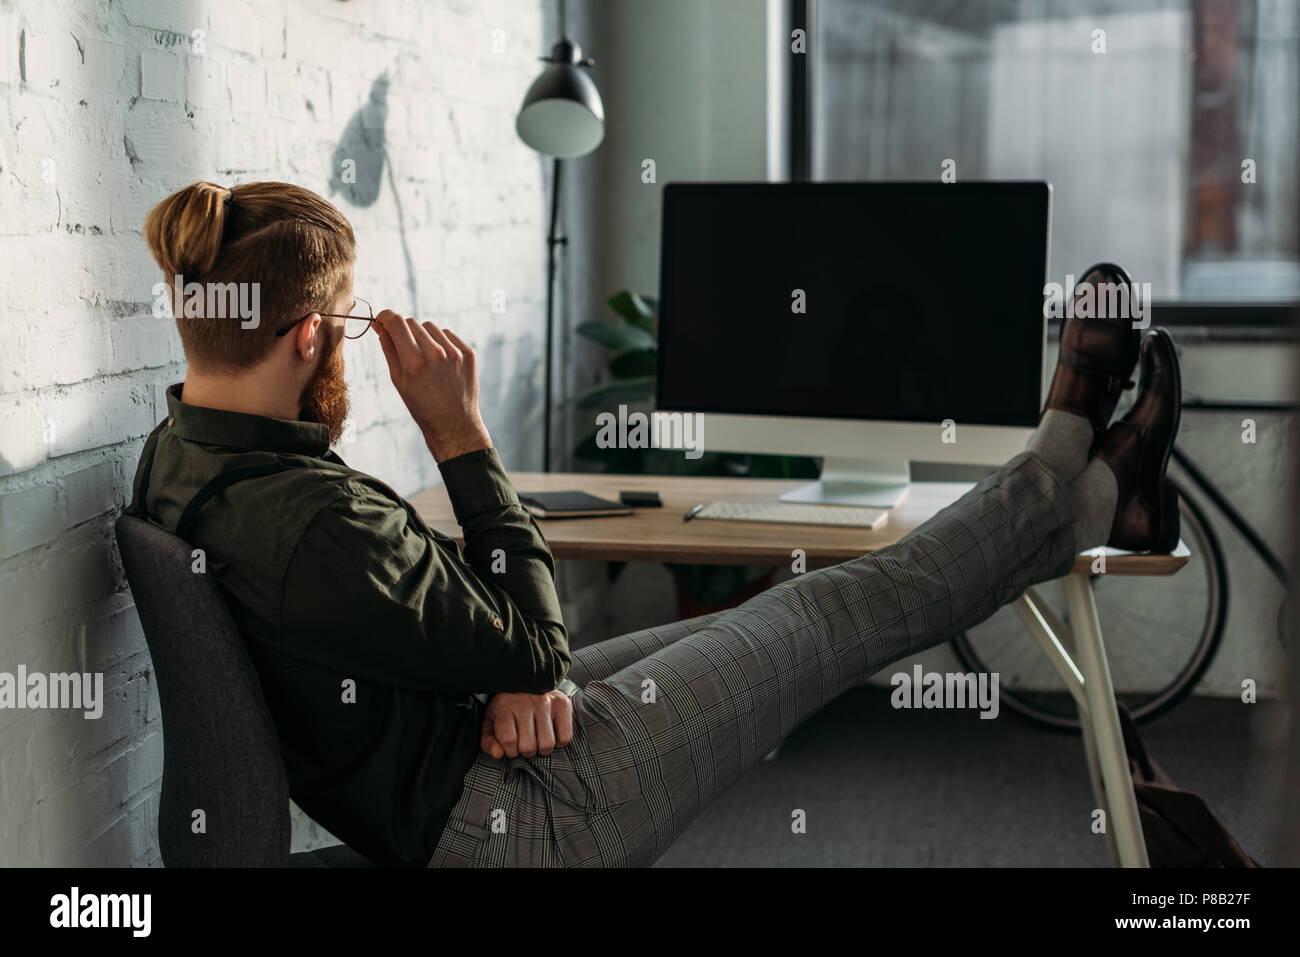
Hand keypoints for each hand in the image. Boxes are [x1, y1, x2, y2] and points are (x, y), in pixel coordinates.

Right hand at [372, 310, 491, 461]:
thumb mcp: (398, 381)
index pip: (396, 322)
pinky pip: (447, 335)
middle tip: (403, 346)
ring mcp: (455, 353)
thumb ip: (388, 349)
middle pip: (412, 322)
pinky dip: (439, 342)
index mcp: (414, 363)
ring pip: (430, 327)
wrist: (454, 423)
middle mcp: (436, 354)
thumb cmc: (422, 405)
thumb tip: (379, 326)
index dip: (386, 316)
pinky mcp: (468, 353)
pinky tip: (439, 361)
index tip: (382, 319)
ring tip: (424, 358)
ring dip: (422, 336)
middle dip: (403, 330)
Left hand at [480, 690, 573, 758]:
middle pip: (528, 746)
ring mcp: (546, 702)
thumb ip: (488, 741)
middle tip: (525, 742)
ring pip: (547, 744)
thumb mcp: (491, 723)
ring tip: (538, 739)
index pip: (509, 740)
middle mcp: (526, 702)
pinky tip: (551, 733)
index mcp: (504, 706)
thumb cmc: (507, 708)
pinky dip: (558, 742)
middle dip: (526, 751)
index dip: (510, 751)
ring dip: (542, 748)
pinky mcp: (562, 704)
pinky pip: (565, 737)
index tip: (511, 746)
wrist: (526, 680)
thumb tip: (498, 754)